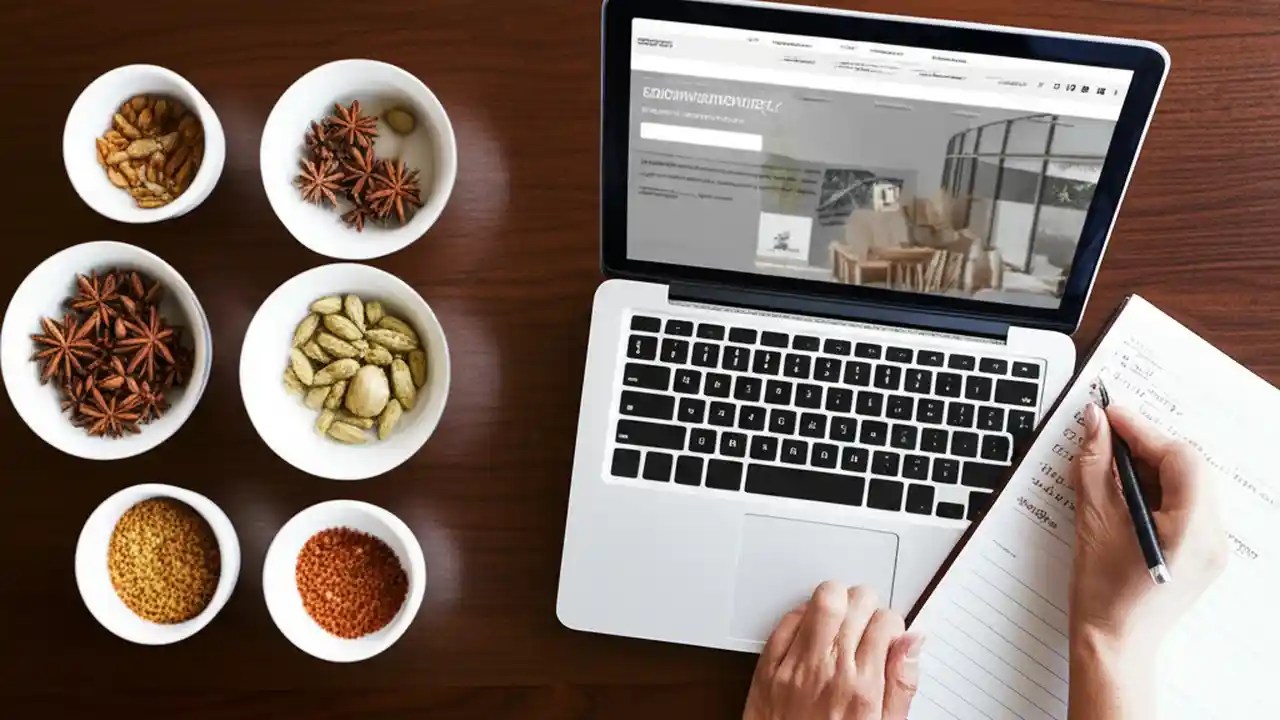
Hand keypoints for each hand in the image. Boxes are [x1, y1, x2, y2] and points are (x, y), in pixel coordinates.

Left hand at [743, 582, 923, 719]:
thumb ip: (900, 685)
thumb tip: (912, 644)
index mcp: (863, 687)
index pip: (887, 622)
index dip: (891, 624)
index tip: (887, 634)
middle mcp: (830, 669)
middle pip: (856, 602)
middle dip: (867, 605)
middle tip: (864, 622)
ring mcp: (796, 665)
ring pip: (823, 599)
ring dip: (837, 600)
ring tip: (840, 618)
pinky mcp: (769, 666)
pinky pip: (788, 619)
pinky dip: (803, 614)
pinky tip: (811, 630)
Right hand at [1072, 403, 1228, 656]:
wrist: (1114, 643)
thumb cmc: (1102, 593)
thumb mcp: (1093, 521)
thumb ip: (1095, 465)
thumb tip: (1095, 423)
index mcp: (1191, 530)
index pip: (1179, 458)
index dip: (1142, 431)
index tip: (1111, 416)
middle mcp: (1213, 537)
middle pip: (1189, 468)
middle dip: (1148, 447)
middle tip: (1108, 437)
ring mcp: (1213, 547)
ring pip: (1189, 484)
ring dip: (1153, 467)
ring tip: (1113, 464)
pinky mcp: (1203, 553)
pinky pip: (1188, 505)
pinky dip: (1160, 489)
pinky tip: (1129, 491)